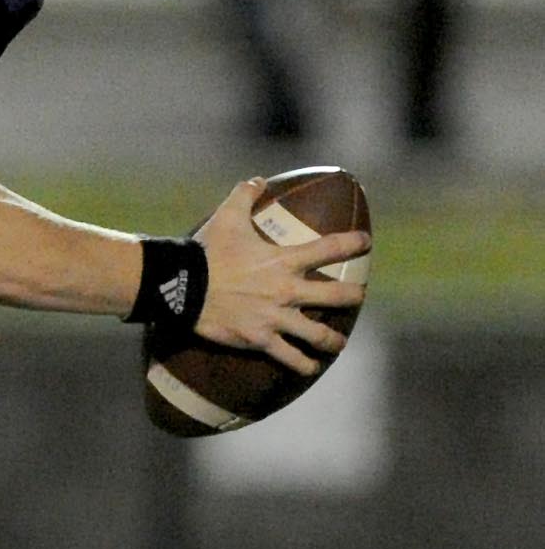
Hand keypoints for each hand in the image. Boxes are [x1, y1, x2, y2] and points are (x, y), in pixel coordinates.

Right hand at [191, 177, 369, 374]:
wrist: (182, 287)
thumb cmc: (206, 252)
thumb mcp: (226, 217)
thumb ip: (244, 196)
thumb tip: (257, 180)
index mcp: (284, 260)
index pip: (331, 248)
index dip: (354, 243)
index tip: (366, 242)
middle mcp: (288, 290)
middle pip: (337, 296)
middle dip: (353, 296)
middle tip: (357, 296)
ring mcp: (276, 318)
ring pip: (319, 334)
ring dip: (332, 340)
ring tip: (337, 343)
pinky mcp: (260, 338)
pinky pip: (289, 357)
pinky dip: (303, 364)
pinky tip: (310, 367)